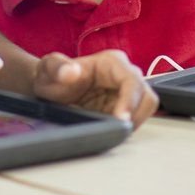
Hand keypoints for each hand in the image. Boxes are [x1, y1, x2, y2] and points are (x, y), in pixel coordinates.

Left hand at [32, 50, 157, 125]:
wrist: (49, 88)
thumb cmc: (51, 76)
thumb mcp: (48, 69)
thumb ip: (57, 68)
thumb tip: (72, 72)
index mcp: (111, 62)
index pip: (132, 80)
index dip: (131, 100)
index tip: (121, 119)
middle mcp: (123, 75)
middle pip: (146, 96)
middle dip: (136, 115)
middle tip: (118, 131)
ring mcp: (125, 93)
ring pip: (145, 109)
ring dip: (133, 123)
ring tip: (112, 132)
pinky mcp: (122, 108)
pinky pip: (134, 120)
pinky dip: (126, 128)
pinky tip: (110, 132)